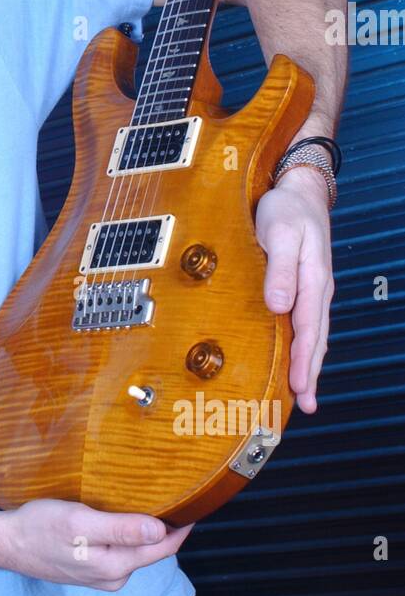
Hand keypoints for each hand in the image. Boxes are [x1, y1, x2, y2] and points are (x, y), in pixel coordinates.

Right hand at [0, 499, 194, 588]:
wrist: (6, 543)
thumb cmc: (40, 528)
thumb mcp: (81, 523)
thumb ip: (121, 529)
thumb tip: (160, 530)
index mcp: (116, 566)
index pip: (163, 547)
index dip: (182, 527)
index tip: (197, 504)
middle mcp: (114, 576)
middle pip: (151, 550)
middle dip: (166, 528)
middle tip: (178, 497)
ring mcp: (101, 575)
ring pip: (134, 551)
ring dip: (145, 531)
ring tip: (153, 503)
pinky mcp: (89, 568)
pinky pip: (118, 551)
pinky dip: (126, 535)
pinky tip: (121, 517)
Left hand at [255, 165, 334, 412]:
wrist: (298, 191)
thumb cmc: (287, 209)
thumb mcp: (281, 233)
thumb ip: (280, 269)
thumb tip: (279, 305)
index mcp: (313, 279)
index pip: (308, 328)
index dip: (303, 360)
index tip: (299, 386)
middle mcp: (317, 289)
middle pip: (315, 339)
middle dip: (310, 373)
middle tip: (305, 405)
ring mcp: (312, 289)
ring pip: (313, 334)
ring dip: (309, 364)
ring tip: (304, 393)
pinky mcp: (304, 287)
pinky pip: (307, 323)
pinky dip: (305, 346)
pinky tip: (300, 359)